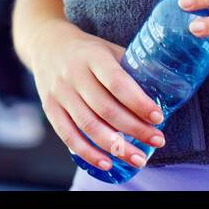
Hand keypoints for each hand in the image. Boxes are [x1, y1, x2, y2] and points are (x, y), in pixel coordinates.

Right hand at [29, 20, 166, 172]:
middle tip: (157, 141)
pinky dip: (87, 152)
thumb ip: (129, 69)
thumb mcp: (108, 50)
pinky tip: (107, 163)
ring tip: (138, 158)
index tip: (158, 117)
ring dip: (116, 147)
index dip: (138, 102)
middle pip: (105, 108)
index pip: (117, 82)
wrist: (47, 44)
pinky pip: (68, 135)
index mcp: (93, 56)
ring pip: (89, 126)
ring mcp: (60, 93)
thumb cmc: (88, 51)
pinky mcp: (50, 108)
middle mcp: (74, 74)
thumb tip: (161, 95)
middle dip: (135, 129)